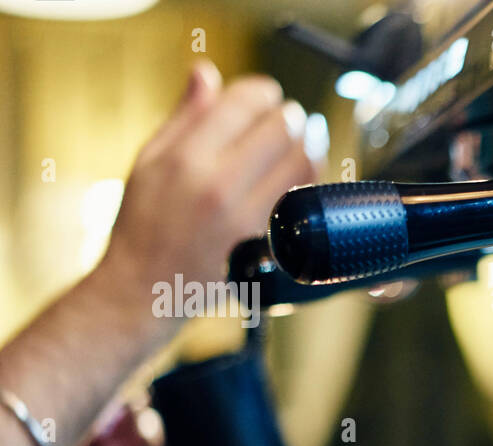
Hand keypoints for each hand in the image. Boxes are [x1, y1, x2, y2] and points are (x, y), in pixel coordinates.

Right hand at [98, 60, 316, 309]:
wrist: (147, 288)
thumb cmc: (145, 223)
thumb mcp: (150, 160)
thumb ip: (184, 116)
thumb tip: (207, 72)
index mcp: (187, 158)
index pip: (245, 103)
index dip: (263, 92)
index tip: (267, 96)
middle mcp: (219, 186)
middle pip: (283, 129)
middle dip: (291, 116)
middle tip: (291, 118)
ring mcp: (248, 217)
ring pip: (302, 163)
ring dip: (310, 144)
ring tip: (304, 140)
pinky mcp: (267, 242)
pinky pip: (303, 198)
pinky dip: (308, 179)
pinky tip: (300, 174)